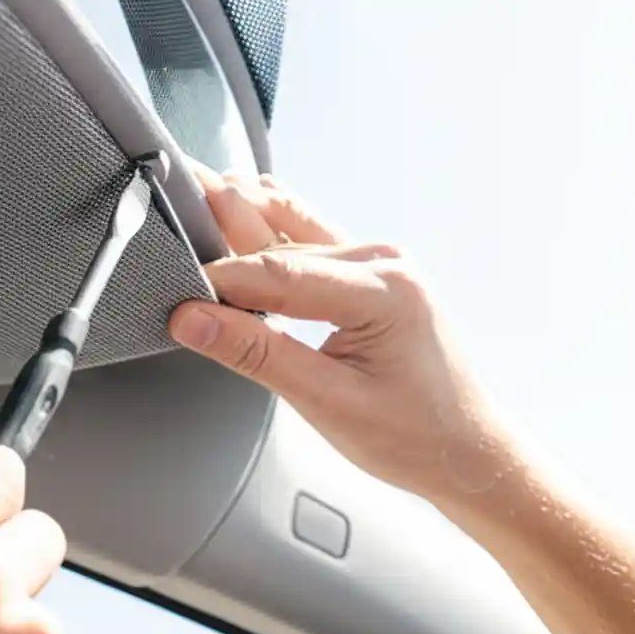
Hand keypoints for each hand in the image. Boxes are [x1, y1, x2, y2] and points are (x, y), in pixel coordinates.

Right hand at [169, 168, 515, 508]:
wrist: (466, 449)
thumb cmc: (414, 434)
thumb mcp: (327, 402)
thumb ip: (256, 354)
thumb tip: (194, 320)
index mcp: (384, 289)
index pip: (277, 272)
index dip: (218, 281)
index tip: (173, 295)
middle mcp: (383, 261)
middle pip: (279, 242)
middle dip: (221, 237)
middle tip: (168, 207)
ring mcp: (378, 263)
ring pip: (292, 229)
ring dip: (242, 215)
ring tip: (193, 185)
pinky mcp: (368, 274)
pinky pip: (307, 241)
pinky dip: (267, 230)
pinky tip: (238, 210)